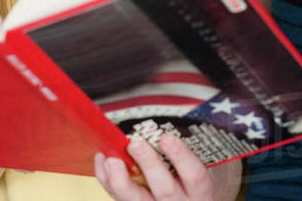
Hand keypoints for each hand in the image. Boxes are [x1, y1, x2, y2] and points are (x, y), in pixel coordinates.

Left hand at [95, 135, 241, 200]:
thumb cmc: (186, 180)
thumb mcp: (194, 169)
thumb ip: (186, 148)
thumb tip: (175, 110)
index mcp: (198, 192)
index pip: (195, 177)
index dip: (182, 158)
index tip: (167, 138)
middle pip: (165, 190)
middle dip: (149, 165)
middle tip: (135, 144)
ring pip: (137, 200)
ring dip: (122, 179)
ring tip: (112, 158)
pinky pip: (117, 197)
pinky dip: (107, 179)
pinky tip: (103, 161)